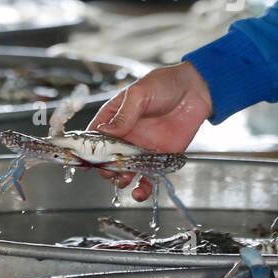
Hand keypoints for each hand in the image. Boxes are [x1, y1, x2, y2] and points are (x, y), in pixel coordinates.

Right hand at [87, 61, 212, 200]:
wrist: (195, 90)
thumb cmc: (164, 84)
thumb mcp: (139, 94)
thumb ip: (123, 115)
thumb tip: (105, 132)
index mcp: (115, 117)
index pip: (95, 136)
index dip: (87, 149)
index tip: (83, 160)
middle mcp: (126, 135)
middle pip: (108, 158)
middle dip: (105, 167)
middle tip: (107, 170)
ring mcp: (141, 148)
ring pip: (125, 170)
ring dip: (120, 179)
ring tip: (122, 180)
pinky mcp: (159, 158)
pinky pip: (149, 176)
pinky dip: (143, 187)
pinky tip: (139, 193)